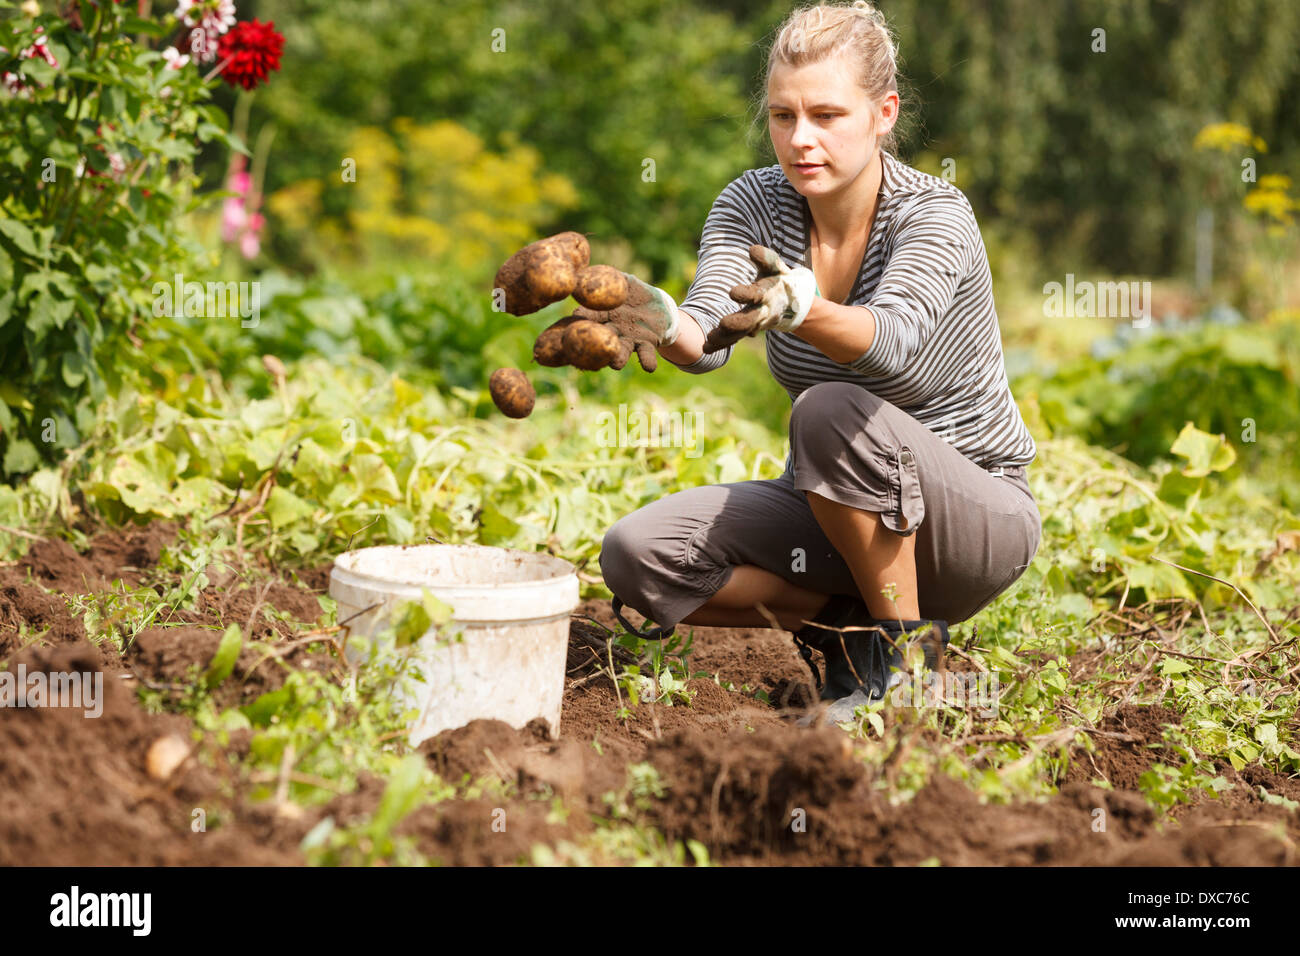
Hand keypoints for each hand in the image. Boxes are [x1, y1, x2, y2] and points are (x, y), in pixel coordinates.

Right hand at [570, 273, 679, 372]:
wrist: (658, 306)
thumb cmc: (634, 293)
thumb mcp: (623, 281)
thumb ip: (609, 277)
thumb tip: (591, 272)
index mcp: (601, 315)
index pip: (587, 318)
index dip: (581, 320)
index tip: (574, 320)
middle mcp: (611, 331)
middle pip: (601, 339)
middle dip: (595, 344)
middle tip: (588, 349)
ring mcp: (628, 340)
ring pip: (621, 350)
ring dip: (618, 358)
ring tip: (615, 364)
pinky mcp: (646, 344)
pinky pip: (646, 354)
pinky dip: (647, 361)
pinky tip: (649, 367)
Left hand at [702, 245, 817, 353]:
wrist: (792, 303)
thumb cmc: (778, 279)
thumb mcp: (776, 267)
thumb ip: (766, 259)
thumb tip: (752, 249)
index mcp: (768, 294)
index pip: (757, 294)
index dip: (746, 294)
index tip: (732, 292)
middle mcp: (763, 312)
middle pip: (750, 320)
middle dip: (737, 323)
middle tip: (722, 324)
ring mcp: (756, 323)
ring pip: (740, 333)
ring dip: (725, 338)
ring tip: (708, 342)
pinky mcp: (748, 330)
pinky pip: (734, 338)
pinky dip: (721, 344)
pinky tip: (706, 348)